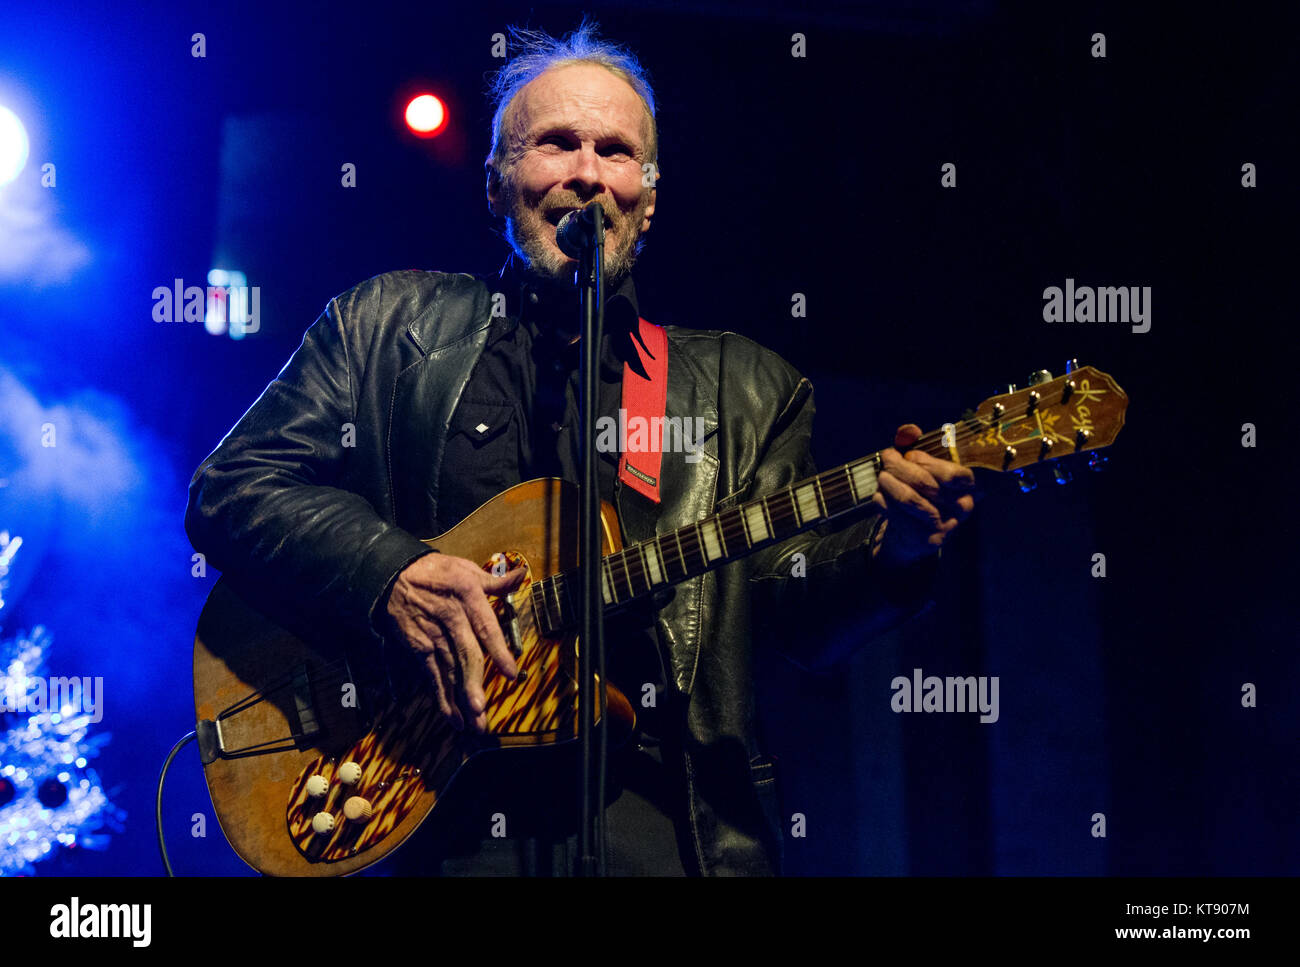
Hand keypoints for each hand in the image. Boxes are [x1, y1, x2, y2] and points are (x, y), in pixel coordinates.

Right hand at [383, 553, 525, 732]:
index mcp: (467, 598)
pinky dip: (442, 697)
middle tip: (481, 708)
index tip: (510, 672)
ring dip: (459, 698)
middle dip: (472, 683)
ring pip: (449, 670)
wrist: (393, 576)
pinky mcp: (419, 648)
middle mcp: (450, 619)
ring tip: (472, 722)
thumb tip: (521, 576)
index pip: (485, 627)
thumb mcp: (465, 569)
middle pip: (464, 654)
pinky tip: (453, 717)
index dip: (498, 650)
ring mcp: (433, 635)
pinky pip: (432, 675)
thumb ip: (495, 581)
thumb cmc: (436, 572)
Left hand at [871, 423, 976, 565]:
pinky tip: (880, 496)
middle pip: (925, 483)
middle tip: (886, 458)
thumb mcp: (922, 468)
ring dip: (889, 483)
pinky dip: (884, 501)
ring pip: (909, 499)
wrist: (913, 536)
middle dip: (899, 466)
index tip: (910, 455)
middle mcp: (961, 509)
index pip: (956, 475)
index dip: (929, 462)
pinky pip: (898, 515)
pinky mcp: (925, 540)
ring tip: (882, 476)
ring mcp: (944, 526)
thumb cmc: (921, 493)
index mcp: (968, 488)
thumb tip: (909, 429)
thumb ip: (916, 445)